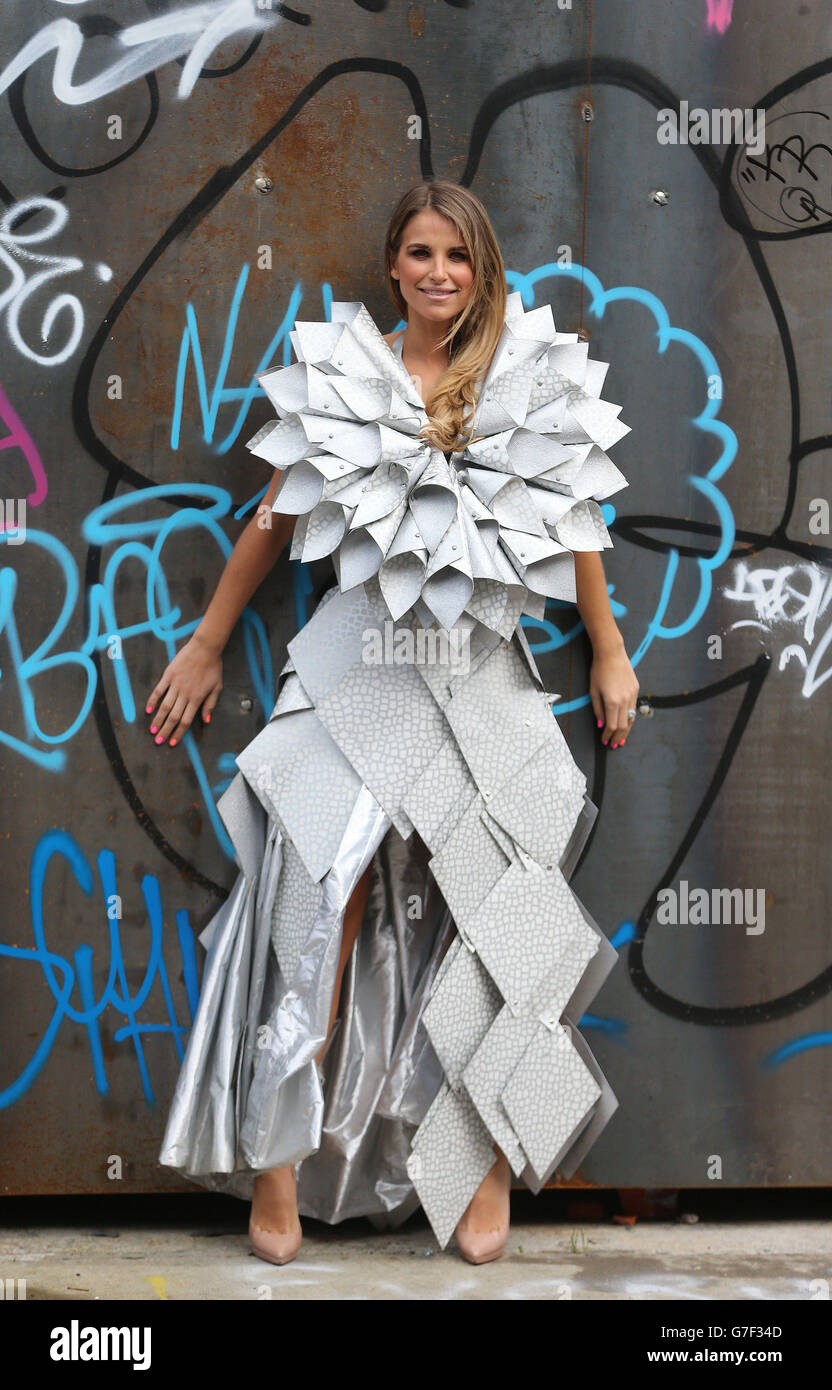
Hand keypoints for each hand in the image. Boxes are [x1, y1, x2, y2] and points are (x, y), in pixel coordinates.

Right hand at [145, 631, 222, 746]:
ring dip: (158, 720)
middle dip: (165, 731)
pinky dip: (153, 701)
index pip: (186, 721)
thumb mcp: (217, 687)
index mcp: (197, 698)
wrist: (205, 648)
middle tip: (158, 741)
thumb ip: (210, 704)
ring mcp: (175, 684)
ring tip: (152, 730)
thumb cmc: (213, 667)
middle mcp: (185, 694)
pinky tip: (148, 710)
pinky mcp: (168, 675)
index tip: (172, 743)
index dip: (179, 733)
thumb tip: (206, 720)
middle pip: (173, 717)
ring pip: (165, 706)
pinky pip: (159, 690)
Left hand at [589, 636, 638, 748]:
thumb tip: (601, 725)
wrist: (611, 653)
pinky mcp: (636, 689)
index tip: (604, 741)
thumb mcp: (593, 691)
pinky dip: (630, 718)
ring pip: (631, 719)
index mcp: (612, 702)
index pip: (611, 726)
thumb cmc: (599, 670)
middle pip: (623, 726)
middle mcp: (625, 700)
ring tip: (622, 739)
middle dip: (618, 737)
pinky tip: (626, 723)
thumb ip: (598, 710)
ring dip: (626, 730)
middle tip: (614, 745)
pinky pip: (634, 708)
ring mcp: (632, 695)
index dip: (608, 736)